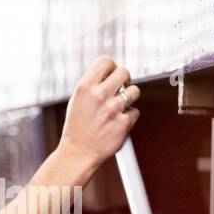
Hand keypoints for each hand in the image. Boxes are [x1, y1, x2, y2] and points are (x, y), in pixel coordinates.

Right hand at [57, 55, 140, 172]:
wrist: (78, 152)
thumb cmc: (78, 126)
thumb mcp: (78, 99)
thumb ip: (94, 84)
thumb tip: (113, 72)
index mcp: (85, 86)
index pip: (106, 61)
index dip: (112, 67)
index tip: (111, 76)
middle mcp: (99, 95)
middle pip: (124, 72)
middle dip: (124, 80)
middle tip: (120, 89)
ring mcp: (112, 109)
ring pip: (134, 91)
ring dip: (129, 98)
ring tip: (119, 107)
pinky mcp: (123, 123)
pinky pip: (135, 111)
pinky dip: (129, 117)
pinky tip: (117, 123)